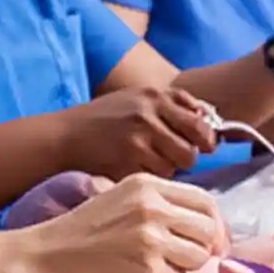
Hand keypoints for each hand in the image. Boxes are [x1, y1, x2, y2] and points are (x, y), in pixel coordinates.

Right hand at [17, 173, 227, 272]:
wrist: (44, 258)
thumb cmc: (80, 233)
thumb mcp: (120, 198)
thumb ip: (160, 203)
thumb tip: (205, 224)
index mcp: (146, 185)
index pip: (204, 201)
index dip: (216, 224)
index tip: (216, 242)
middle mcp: (151, 207)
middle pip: (208, 229)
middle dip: (205, 248)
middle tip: (188, 260)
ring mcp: (150, 240)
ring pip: (199, 257)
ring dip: (187, 268)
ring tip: (161, 268)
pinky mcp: (148, 272)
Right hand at [65, 86, 217, 179]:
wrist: (66, 135)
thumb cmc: (104, 117)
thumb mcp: (137, 97)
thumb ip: (170, 104)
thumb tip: (207, 118)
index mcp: (154, 95)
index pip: (199, 119)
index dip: (206, 135)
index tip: (203, 143)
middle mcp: (149, 114)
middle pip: (194, 146)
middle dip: (190, 155)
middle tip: (178, 157)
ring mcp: (138, 139)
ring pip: (177, 165)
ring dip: (169, 167)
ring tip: (151, 160)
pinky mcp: (128, 162)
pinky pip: (157, 177)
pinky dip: (152, 176)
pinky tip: (136, 167)